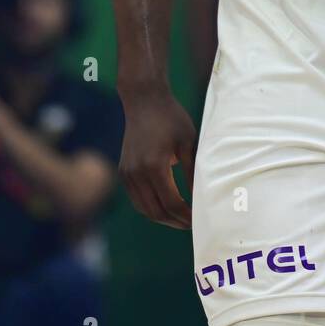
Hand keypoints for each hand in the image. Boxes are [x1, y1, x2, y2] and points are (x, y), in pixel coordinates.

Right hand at [118, 88, 197, 229]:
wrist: (144, 101)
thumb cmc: (171, 118)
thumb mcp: (188, 143)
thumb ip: (193, 173)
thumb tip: (201, 198)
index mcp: (154, 166)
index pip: (171, 203)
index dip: (186, 216)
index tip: (199, 220)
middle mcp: (137, 173)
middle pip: (156, 211)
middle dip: (175, 221)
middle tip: (191, 224)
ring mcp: (127, 174)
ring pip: (144, 209)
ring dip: (162, 217)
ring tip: (180, 218)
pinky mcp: (123, 172)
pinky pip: (136, 199)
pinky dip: (150, 208)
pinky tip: (165, 206)